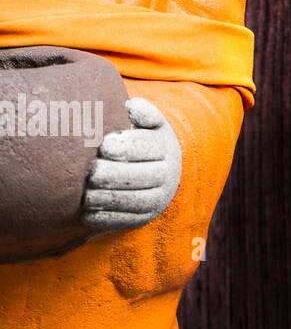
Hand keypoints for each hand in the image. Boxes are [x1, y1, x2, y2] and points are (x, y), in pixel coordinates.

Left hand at [82, 97, 181, 231]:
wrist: (156, 170)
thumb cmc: (139, 140)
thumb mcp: (147, 123)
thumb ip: (142, 112)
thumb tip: (129, 106)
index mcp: (164, 147)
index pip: (146, 147)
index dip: (123, 148)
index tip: (103, 147)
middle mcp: (166, 174)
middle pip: (140, 176)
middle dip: (112, 175)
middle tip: (91, 172)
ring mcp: (157, 199)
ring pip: (133, 201)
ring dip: (106, 198)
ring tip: (86, 193)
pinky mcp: (143, 219)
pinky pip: (124, 221)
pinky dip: (104, 218)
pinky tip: (87, 211)